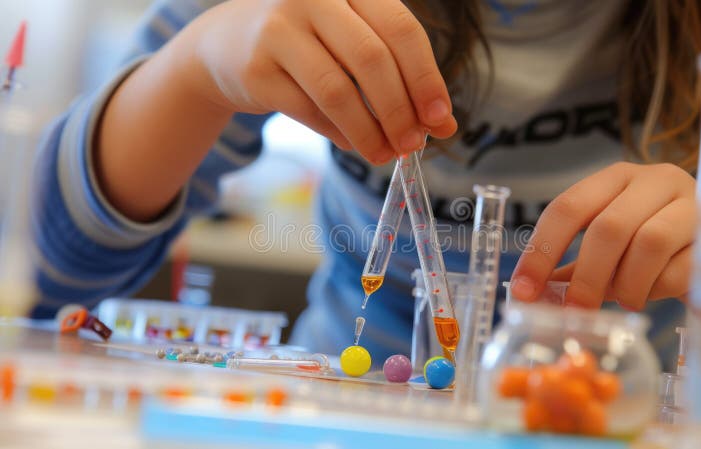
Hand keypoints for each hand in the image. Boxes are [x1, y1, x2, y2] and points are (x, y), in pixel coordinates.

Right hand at [180, 0, 456, 163]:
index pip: (401, 29)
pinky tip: (355, 143)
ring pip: (338, 91)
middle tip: (413, 143)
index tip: (440, 117)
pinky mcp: (256, 69)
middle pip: (372, 60)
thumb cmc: (309, 41)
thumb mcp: (354, 42)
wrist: (226, 44)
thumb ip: (399, 75)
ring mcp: (278, 30)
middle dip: (399, 110)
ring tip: (385, 154)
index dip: (425, 77)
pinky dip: (339, 134)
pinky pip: (309, 111)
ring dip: (369, 132)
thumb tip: (444, 124)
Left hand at [511, 162, 696, 310]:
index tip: (524, 291)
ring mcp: (694, 201)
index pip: (568, 207)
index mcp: (616, 179)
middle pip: (609, 227)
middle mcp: (655, 180)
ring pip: (650, 243)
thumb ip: (573, 270)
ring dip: (630, 284)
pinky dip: (664, 288)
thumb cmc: (660, 251)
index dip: (541, 252)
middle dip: (587, 277)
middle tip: (577, 311)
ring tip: (627, 301)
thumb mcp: (612, 252)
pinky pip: (686, 266)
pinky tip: (660, 291)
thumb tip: (529, 296)